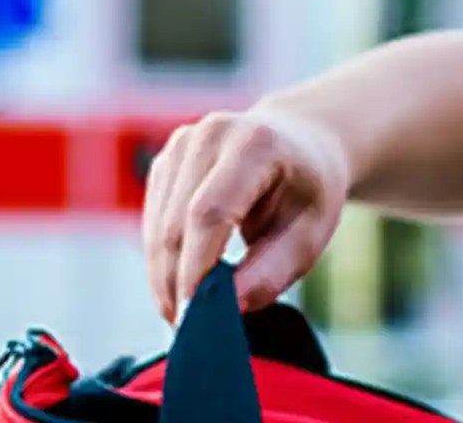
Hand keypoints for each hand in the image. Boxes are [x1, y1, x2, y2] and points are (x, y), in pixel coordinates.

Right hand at [141, 109, 349, 322]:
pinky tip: (179, 283)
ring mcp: (182, 142)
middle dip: (175, 281)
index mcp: (255, 144)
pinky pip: (153, 219)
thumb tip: (228, 307)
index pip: (211, 213)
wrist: (302, 143)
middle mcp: (211, 134)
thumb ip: (271, 272)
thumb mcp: (309, 235)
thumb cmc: (309, 191)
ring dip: (163, 275)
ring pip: (156, 224)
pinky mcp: (166, 160)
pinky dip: (161, 258)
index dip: (196, 268)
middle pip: (176, 221)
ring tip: (183, 314)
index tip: (194, 317)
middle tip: (186, 329)